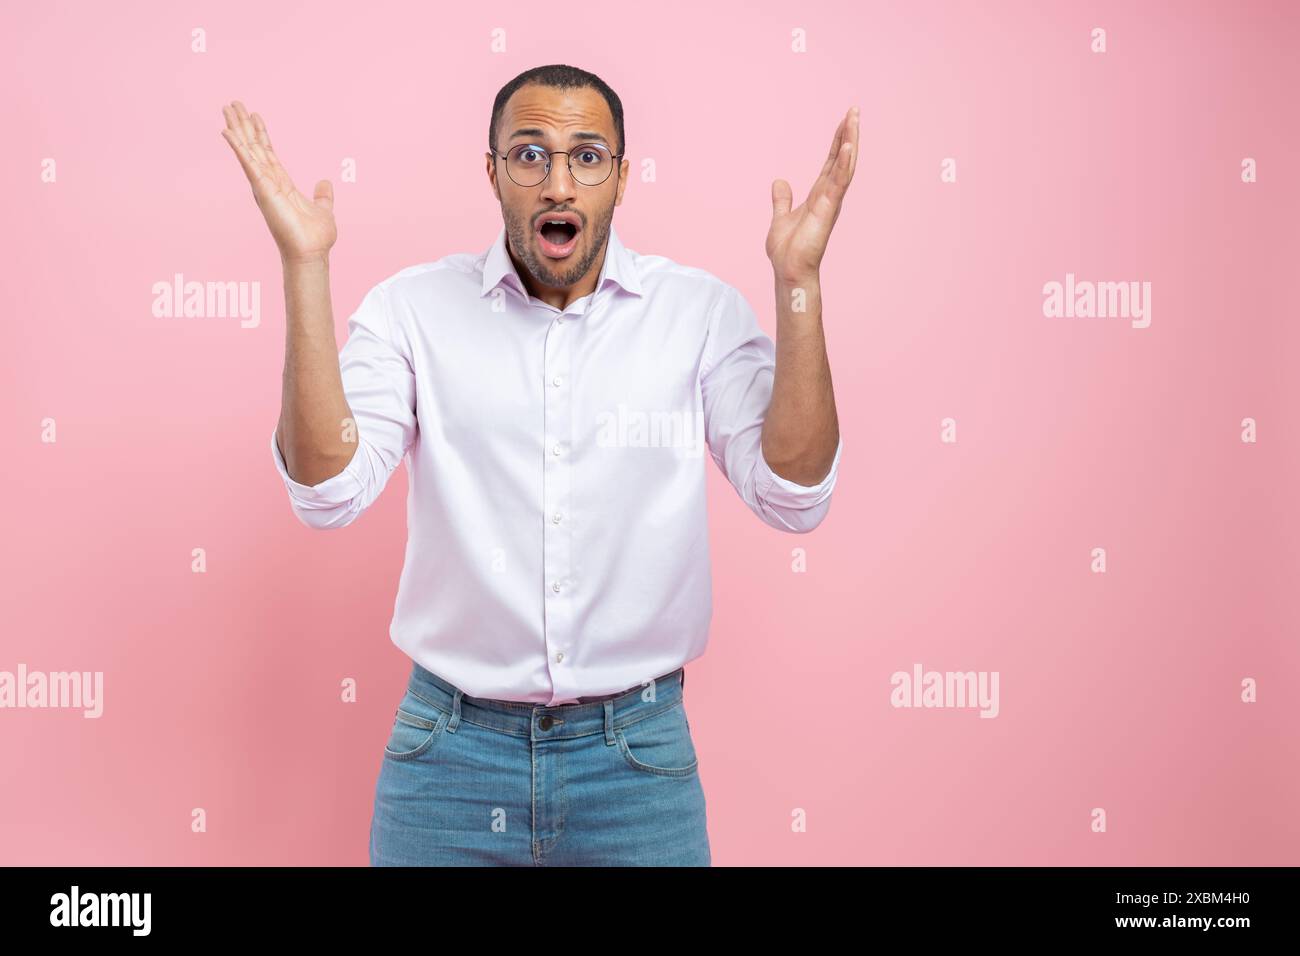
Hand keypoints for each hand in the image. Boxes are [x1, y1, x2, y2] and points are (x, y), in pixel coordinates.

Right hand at [220, 101, 336, 263]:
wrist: (311, 252)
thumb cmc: (314, 237)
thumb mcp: (324, 209)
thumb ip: (323, 196)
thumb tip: (325, 183)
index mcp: (281, 183)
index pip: (268, 153)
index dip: (261, 133)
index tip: (254, 115)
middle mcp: (268, 182)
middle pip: (253, 146)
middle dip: (244, 125)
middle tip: (233, 103)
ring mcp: (263, 184)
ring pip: (248, 150)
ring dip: (237, 128)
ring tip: (228, 107)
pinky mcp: (262, 189)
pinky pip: (248, 163)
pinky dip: (238, 147)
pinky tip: (227, 131)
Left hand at [766, 106, 858, 283]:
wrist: (788, 271)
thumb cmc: (788, 251)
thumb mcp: (781, 218)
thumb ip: (783, 200)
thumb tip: (779, 182)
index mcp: (819, 195)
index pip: (831, 162)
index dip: (837, 141)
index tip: (844, 120)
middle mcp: (829, 196)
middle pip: (841, 159)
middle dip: (848, 135)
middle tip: (854, 111)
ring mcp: (830, 202)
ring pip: (844, 166)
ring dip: (850, 142)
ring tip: (854, 119)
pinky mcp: (828, 210)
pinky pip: (839, 183)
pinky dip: (843, 164)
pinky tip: (848, 146)